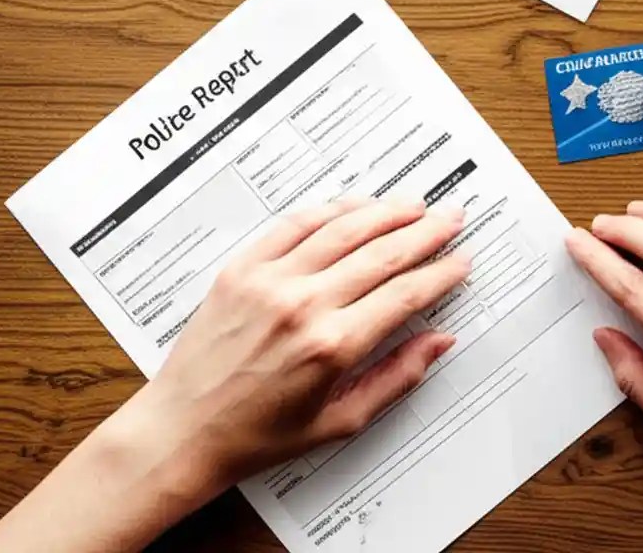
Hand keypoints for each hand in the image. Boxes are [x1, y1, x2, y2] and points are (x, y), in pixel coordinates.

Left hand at [0, 200, 470, 552]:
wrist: (182, 431)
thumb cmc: (257, 437)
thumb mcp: (339, 423)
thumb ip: (396, 378)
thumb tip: (439, 342)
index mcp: (332, 348)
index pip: (404, 296)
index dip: (440, 274)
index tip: (460, 262)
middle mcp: (303, 306)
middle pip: (382, 254)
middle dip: (425, 233)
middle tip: (451, 220)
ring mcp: (269, 282)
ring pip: (342, 230)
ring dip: (385, 212)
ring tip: (414, 206)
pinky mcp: (240, 270)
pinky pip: (293, 225)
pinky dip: (329, 210)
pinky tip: (354, 205)